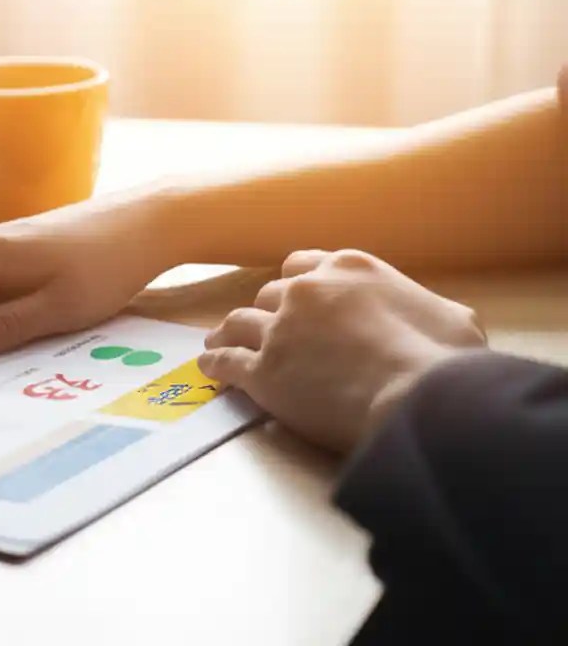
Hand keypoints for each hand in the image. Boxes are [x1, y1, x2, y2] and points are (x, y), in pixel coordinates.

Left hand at [199, 249, 486, 453]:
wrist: (415, 398)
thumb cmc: (445, 360)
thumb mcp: (453, 317)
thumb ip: (423, 308)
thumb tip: (430, 319)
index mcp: (350, 268)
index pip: (304, 264)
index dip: (297, 283)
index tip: (292, 298)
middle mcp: (306, 291)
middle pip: (270, 295)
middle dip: (268, 312)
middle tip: (265, 330)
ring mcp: (278, 329)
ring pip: (238, 322)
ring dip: (229, 332)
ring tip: (220, 341)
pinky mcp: (261, 370)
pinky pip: (224, 361)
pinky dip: (214, 362)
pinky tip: (209, 367)